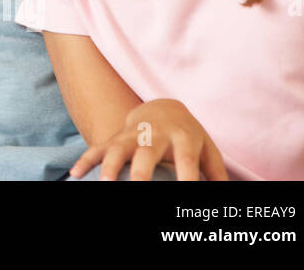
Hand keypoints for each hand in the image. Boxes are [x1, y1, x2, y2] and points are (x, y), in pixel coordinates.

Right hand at [69, 99, 226, 180]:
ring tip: (105, 184)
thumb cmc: (189, 136)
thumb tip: (227, 194)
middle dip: (142, 171)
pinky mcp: (116, 137)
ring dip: (110, 165)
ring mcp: (133, 134)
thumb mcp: (208, 150)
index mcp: (184, 138)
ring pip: (119, 149)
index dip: (188, 179)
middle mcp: (156, 135)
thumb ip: (217, 174)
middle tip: (139, 187)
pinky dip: (86, 160)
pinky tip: (75, 174)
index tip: (187, 196)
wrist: (163, 108)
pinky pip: (98, 148)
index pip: (187, 162)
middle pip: (147, 153)